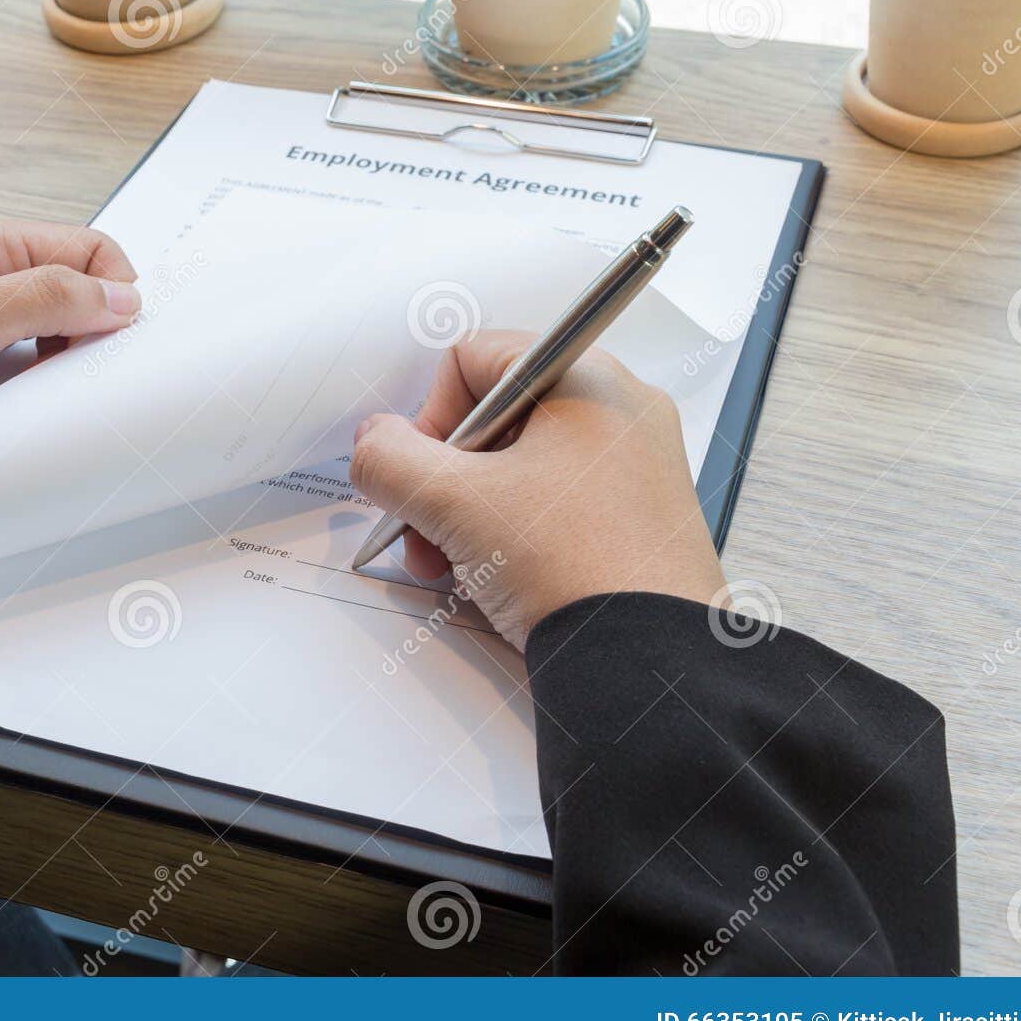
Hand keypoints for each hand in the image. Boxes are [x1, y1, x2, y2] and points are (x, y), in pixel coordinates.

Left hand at [0, 218, 140, 490]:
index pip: (87, 248)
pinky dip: (33, 400)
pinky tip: (30, 423)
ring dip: (65, 371)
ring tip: (67, 406)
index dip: (116, 290)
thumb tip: (126, 297)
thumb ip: (48, 300)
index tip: (120, 343)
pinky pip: (14, 383)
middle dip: (98, 333)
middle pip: (74, 296)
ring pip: (48, 344)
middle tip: (101, 382)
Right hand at [348, 332, 725, 651]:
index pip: (477, 359)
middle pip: (495, 420)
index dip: (431, 415)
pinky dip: (513, 534)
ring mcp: (635, 468)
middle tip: (423, 531)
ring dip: (468, 514)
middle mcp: (620, 412)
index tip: (420, 473)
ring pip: (522, 468)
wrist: (646, 661)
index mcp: (587, 379)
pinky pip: (557, 505)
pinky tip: (494, 581)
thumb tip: (373, 443)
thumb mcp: (453, 503)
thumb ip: (390, 459)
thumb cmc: (572, 567)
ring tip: (452, 568)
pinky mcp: (639, 519)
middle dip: (443, 480)